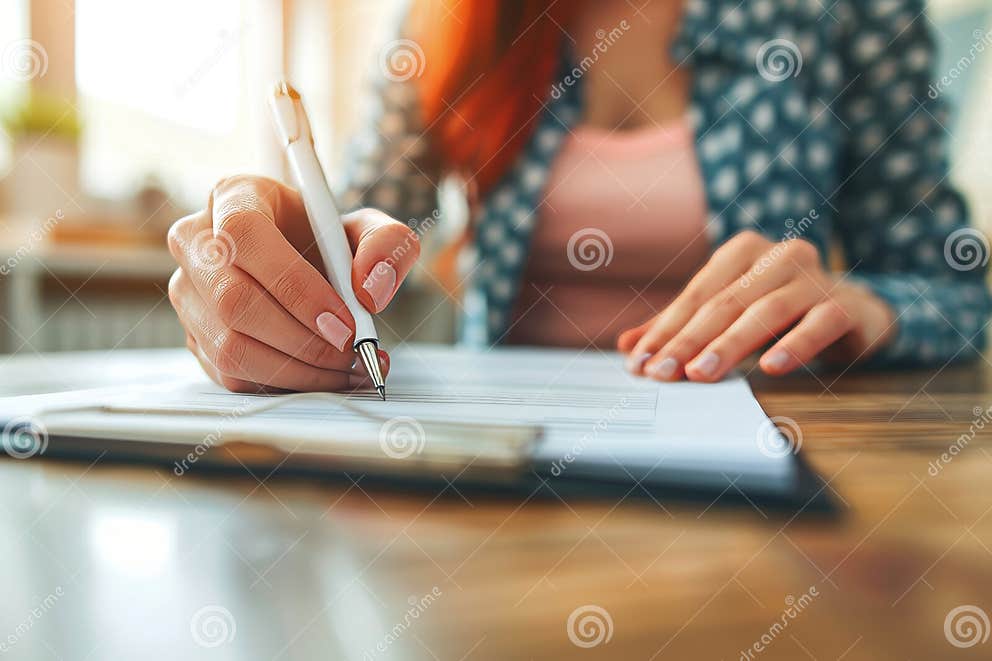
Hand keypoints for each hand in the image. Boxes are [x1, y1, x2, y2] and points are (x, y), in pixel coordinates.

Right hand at [167, 175, 419, 391]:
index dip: (294, 284)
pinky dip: (285, 384)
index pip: (245, 235)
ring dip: (298, 369)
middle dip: (302, 338)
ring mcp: (188, 292)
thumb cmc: (327, 240)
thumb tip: (370, 290)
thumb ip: (386, 243)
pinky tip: (324, 375)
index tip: (343, 318)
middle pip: (233, 300)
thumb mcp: (368, 228)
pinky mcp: (195, 336)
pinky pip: (231, 374)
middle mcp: (197, 241)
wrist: (305, 262)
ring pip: (229, 346)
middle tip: (351, 350)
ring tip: (347, 368)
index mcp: (235, 196)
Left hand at [617, 231, 895, 381]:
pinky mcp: (844, 304)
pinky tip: (771, 367)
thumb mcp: (730, 315)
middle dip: (687, 341)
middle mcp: (777, 256)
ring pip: (764, 312)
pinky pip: (818, 324)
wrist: (853, 313)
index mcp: (742, 252)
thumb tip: (628, 348)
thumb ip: (681, 328)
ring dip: (729, 346)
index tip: (640, 363)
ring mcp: (814, 277)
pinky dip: (794, 345)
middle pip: (723, 303)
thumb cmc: (780, 312)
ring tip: (700, 374)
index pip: (695, 295)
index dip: (665, 330)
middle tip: (660, 374)